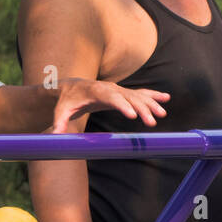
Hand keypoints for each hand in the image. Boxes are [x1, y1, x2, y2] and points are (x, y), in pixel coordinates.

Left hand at [49, 79, 168, 133]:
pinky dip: (153, 96)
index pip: (111, 98)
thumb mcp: (60, 111)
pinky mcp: (123, 93)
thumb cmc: (66, 101)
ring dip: (151, 104)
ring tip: (162, 114)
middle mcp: (110, 88)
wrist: (72, 87)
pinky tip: (166, 99)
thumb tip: (55, 135)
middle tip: (152, 122)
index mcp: (96, 91)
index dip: (122, 106)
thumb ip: (59, 122)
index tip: (133, 115)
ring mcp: (118, 90)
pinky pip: (140, 94)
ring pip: (137, 96)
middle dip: (141, 109)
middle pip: (128, 98)